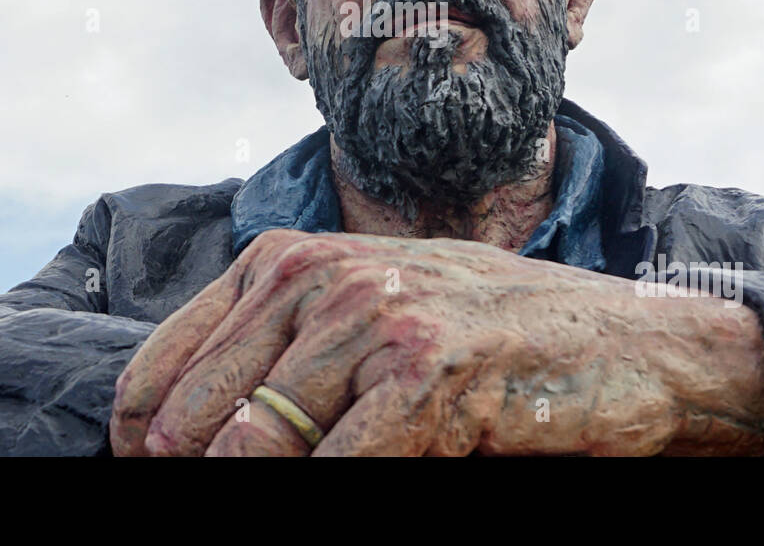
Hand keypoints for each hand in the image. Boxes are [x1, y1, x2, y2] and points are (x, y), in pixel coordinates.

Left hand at [110, 229, 763, 455]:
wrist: (622, 342)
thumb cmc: (484, 338)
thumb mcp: (364, 321)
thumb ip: (277, 355)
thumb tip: (179, 441)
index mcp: (285, 262)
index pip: (154, 376)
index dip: (141, 452)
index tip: (155, 484)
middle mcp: (320, 277)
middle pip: (190, 424)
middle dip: (198, 482)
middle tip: (225, 502)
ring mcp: (375, 317)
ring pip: (253, 451)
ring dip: (266, 488)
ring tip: (331, 471)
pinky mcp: (428, 368)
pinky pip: (337, 468)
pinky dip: (338, 490)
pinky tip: (380, 471)